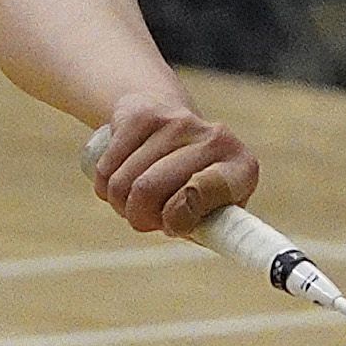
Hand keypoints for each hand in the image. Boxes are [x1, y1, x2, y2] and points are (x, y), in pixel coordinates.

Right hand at [88, 96, 257, 238]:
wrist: (169, 120)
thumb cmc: (193, 184)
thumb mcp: (210, 212)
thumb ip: (207, 231)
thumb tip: (183, 227)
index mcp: (241, 168)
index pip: (199, 195)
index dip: (177, 219)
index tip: (171, 226)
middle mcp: (215, 139)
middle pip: (148, 190)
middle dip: (138, 216)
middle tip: (145, 218)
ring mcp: (178, 122)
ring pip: (123, 183)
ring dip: (120, 203)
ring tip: (134, 199)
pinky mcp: (142, 115)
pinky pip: (107, 168)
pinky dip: (104, 186)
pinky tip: (118, 178)